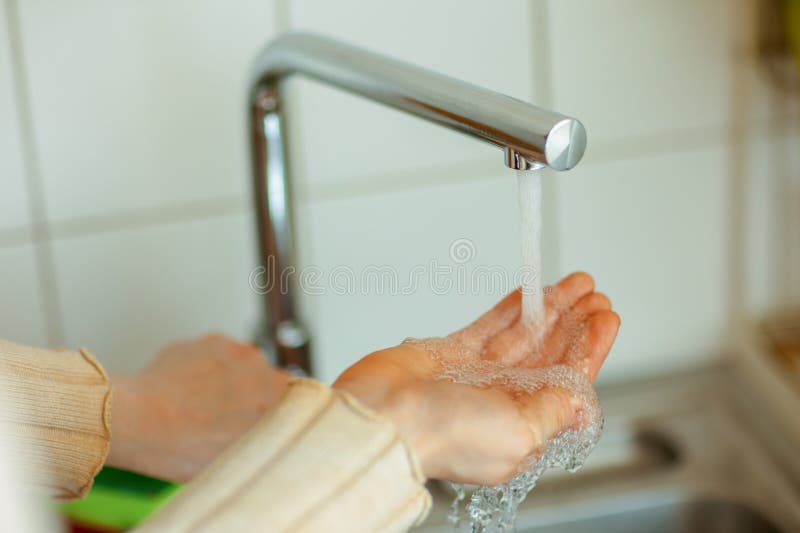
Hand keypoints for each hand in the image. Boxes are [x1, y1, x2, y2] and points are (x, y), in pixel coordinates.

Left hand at [107, 334, 289, 481]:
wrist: (139, 421)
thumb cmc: (187, 449)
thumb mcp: (241, 458)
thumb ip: (266, 438)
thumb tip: (272, 438)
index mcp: (277, 391)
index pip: (292, 397)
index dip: (274, 411)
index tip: (259, 423)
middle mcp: (260, 362)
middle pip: (264, 379)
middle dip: (249, 396)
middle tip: (225, 422)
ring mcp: (231, 347)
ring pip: (238, 366)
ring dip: (227, 381)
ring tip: (200, 409)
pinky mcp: (205, 341)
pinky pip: (214, 356)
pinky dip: (204, 370)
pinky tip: (185, 393)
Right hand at [334, 272, 619, 485]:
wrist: (382, 417)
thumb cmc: (442, 435)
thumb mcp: (519, 434)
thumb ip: (554, 414)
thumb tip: (582, 401)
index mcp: (522, 425)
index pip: (568, 381)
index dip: (590, 347)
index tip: (606, 317)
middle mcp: (501, 400)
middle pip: (550, 353)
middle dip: (575, 323)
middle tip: (595, 294)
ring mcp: (475, 375)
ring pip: (524, 335)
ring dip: (550, 308)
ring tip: (575, 283)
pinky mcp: (449, 353)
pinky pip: (490, 325)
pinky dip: (512, 307)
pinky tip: (531, 291)